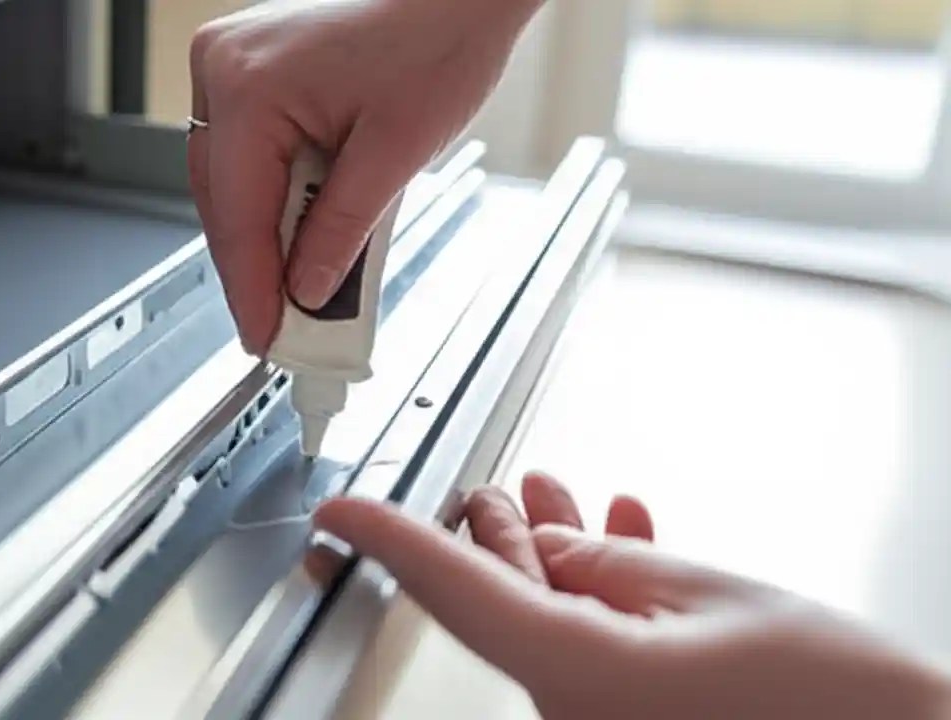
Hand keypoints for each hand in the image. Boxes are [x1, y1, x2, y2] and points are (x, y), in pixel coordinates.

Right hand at [188, 0, 539, 352]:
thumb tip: (306, 291)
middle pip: (223, 202)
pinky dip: (274, 197)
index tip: (264, 337)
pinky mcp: (249, 72)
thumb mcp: (395, 155)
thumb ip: (341, 231)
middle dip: (257, 268)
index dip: (251, 289)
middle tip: (283, 326)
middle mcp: (224, 68)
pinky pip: (246, 153)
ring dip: (266, 236)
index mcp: (250, 85)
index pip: (237, 215)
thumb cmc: (439, 39)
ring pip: (229, 182)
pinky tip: (302, 232)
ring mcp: (230, 65)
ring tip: (301, 288)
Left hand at [314, 472, 950, 718]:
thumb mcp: (715, 598)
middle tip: (492, 483)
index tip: (344, 510)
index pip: (457, 593)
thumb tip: (547, 542)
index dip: (393, 540)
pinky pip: (595, 649)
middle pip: (504, 604)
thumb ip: (612, 565)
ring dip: (552, 554)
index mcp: (578, 678)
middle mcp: (576, 715)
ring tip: (550, 493)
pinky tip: (621, 543)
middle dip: (496, 535)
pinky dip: (601, 594)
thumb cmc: (838, 707)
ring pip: (551, 621)